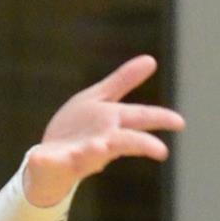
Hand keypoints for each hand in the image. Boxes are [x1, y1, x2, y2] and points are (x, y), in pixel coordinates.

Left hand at [22, 56, 183, 207]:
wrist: (51, 160)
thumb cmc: (82, 130)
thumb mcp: (101, 100)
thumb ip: (124, 81)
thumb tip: (151, 59)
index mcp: (112, 124)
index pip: (139, 119)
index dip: (159, 119)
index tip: (180, 122)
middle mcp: (99, 141)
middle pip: (122, 141)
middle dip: (138, 143)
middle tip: (160, 150)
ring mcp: (76, 153)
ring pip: (88, 155)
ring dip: (93, 150)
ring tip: (98, 146)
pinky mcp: (52, 161)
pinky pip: (47, 161)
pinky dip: (45, 159)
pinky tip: (39, 156)